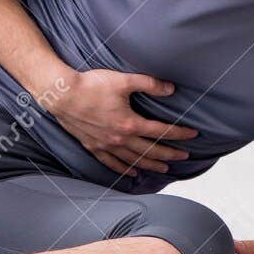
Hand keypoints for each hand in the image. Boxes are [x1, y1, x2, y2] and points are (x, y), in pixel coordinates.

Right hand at [47, 69, 197, 176]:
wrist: (60, 94)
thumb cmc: (89, 85)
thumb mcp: (123, 80)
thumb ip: (149, 84)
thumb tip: (171, 88)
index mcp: (129, 123)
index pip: (161, 131)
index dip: (179, 133)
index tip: (193, 135)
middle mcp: (119, 139)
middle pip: (150, 150)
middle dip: (170, 154)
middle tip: (185, 157)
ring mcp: (106, 145)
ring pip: (133, 160)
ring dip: (151, 164)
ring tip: (165, 168)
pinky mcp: (93, 146)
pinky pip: (112, 163)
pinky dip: (124, 169)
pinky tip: (133, 172)